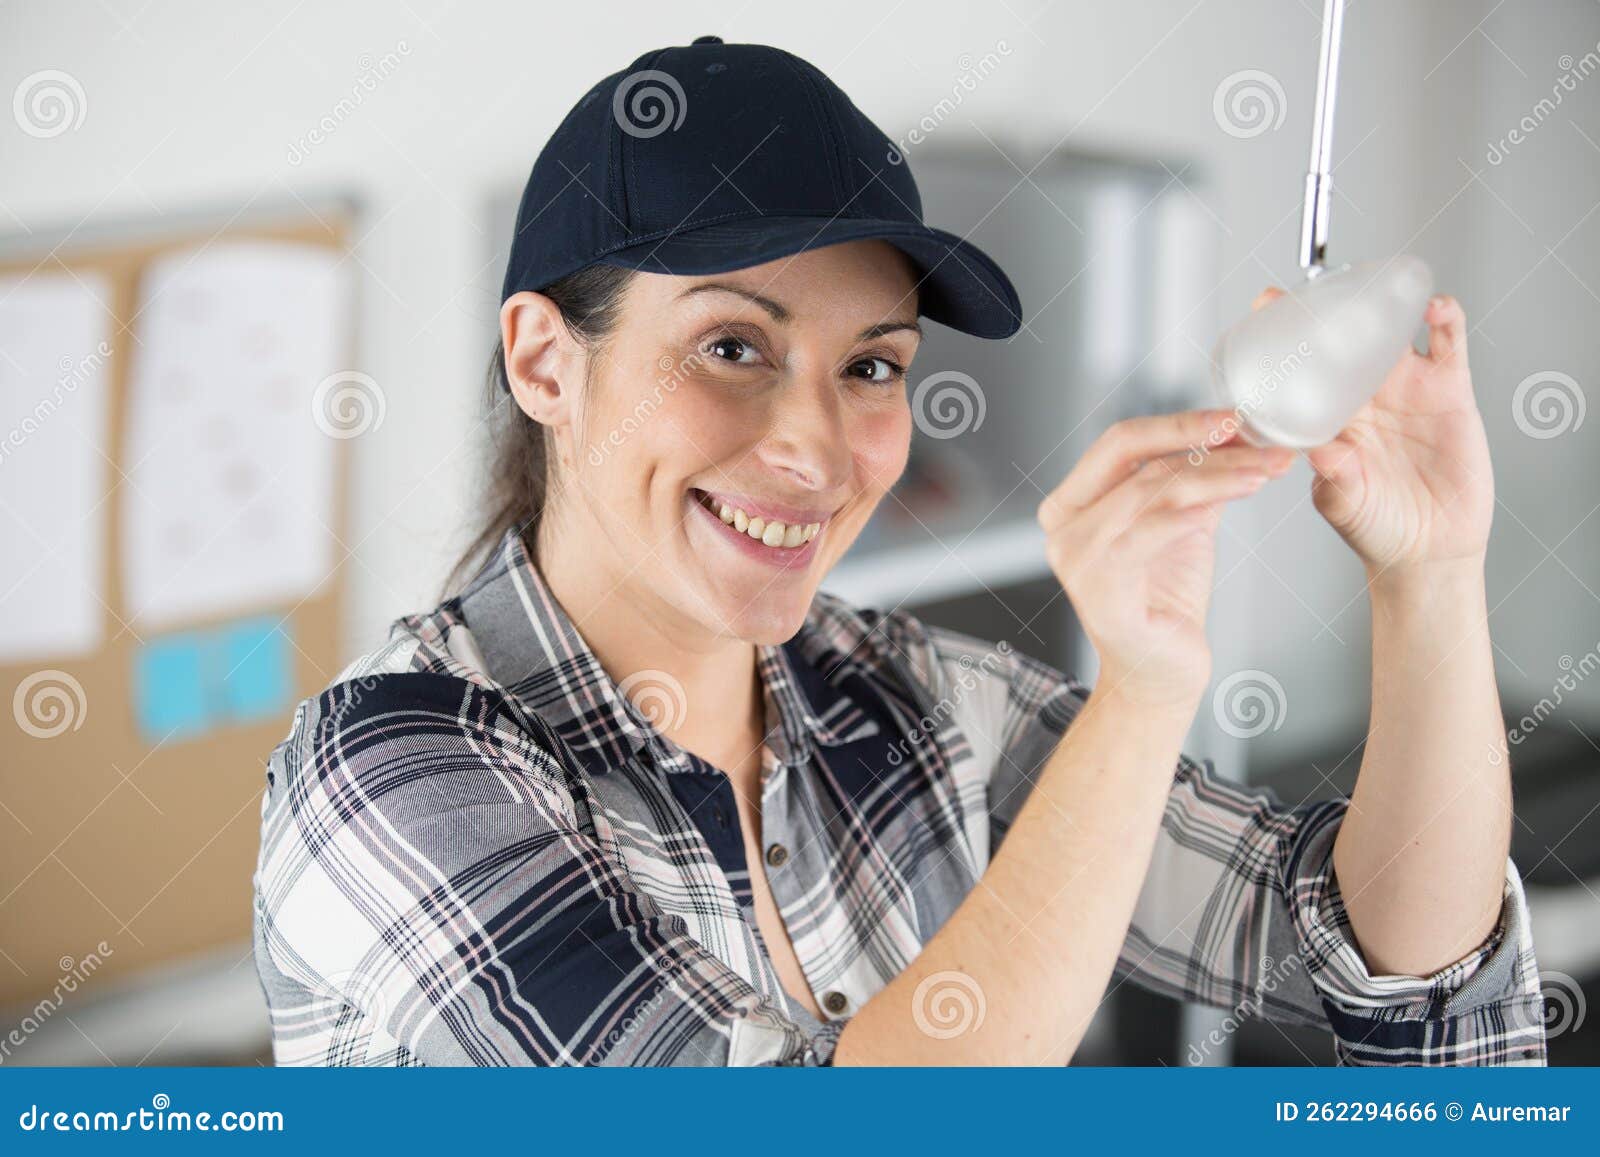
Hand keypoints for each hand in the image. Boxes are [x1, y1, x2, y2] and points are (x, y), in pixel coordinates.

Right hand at [1037, 410, 1294, 706]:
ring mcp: (1076, 561)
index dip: (1178, 423)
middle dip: (1201, 443)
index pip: (1119, 442)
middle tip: (1257, 437)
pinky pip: (1151, 534)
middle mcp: (1063, 529)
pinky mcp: (1100, 591)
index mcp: (1071, 504)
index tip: (1232, 416)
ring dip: (1218, 474)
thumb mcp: (1179, 522)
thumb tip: (1232, 427)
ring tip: (1265, 469)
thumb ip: (1191, 476)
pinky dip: (1194, 510)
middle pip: (1135, 461)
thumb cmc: (1164, 600)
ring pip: (1152, 492)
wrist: (1162, 671)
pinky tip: (1238, 494)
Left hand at [1251, 287, 1494, 579]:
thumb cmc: (1376, 528)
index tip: (1262, 314)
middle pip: (1342, 339)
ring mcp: (1406, 389)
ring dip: (1383, 305)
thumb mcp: (1343, 505)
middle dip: (1323, 310)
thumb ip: (1333, 478)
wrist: (1429, 550)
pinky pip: (1448, 346)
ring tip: (1371, 287)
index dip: (1281, 340)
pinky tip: (1434, 307)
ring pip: (1393, 332)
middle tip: (1304, 288)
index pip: (1300, 369)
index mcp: (1328, 417)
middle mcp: (1364, 397)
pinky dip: (1445, 320)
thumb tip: (1318, 452)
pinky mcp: (1448, 391)